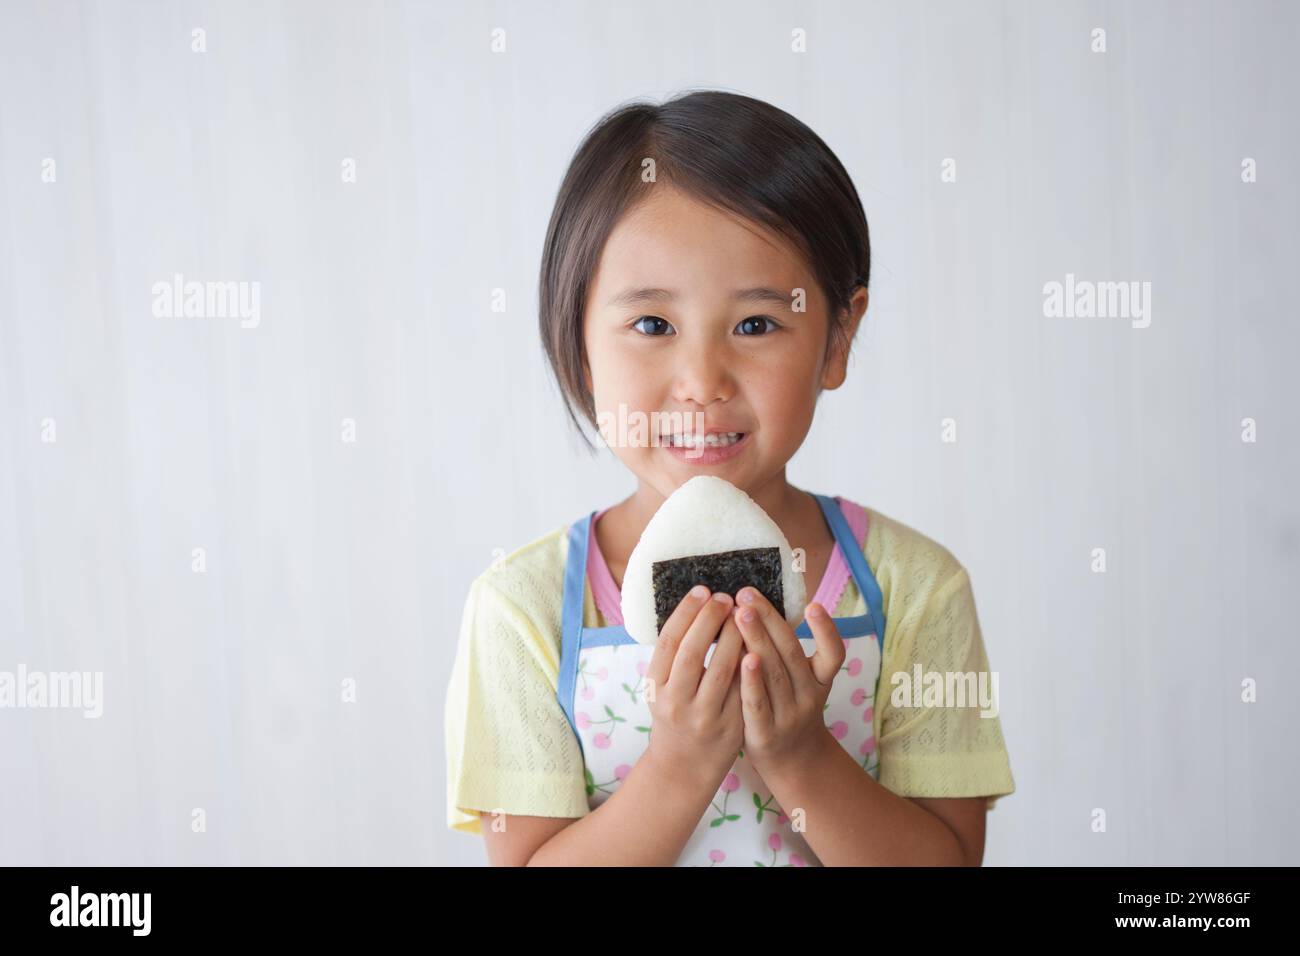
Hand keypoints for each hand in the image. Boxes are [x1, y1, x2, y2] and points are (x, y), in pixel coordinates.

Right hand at [643, 586, 746, 788]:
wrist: (685, 766)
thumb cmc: (676, 713)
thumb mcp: (664, 686)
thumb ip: (676, 655)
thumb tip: (697, 606)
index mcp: (656, 687)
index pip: (668, 642)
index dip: (685, 613)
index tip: (702, 590)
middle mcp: (676, 702)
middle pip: (692, 652)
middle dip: (710, 620)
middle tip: (726, 597)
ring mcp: (704, 716)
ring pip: (722, 670)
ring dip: (735, 637)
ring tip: (744, 614)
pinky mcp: (730, 727)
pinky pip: (743, 689)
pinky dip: (751, 664)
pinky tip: (758, 643)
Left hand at [732, 587, 842, 777]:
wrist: (793, 763)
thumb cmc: (789, 708)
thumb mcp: (802, 682)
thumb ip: (787, 650)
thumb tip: (762, 603)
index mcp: (821, 680)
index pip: (834, 654)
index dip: (827, 631)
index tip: (814, 605)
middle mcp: (809, 696)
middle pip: (791, 654)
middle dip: (769, 620)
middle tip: (747, 595)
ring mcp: (788, 716)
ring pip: (774, 674)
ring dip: (757, 640)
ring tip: (740, 614)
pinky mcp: (766, 734)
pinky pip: (758, 703)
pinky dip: (751, 681)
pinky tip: (741, 658)